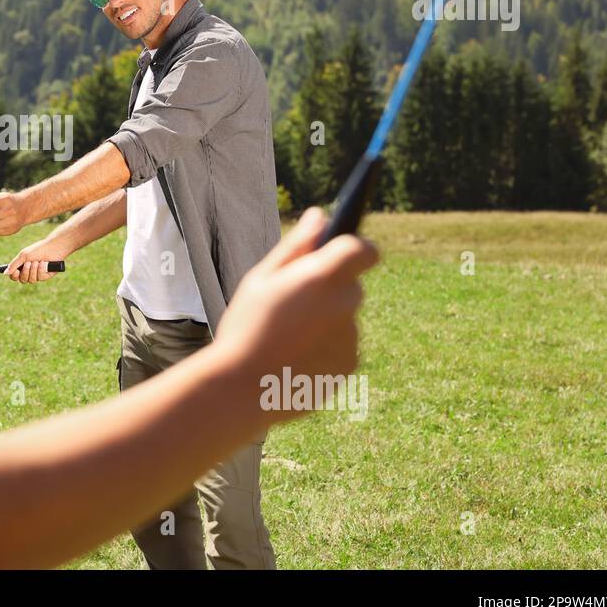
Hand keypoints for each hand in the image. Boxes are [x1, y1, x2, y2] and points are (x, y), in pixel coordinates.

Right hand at [3, 240, 65, 283]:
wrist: (53, 247)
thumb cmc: (37, 249)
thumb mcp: (23, 256)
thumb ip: (14, 265)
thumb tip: (5, 273)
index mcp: (22, 266)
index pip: (15, 276)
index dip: (14, 276)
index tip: (15, 272)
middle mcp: (29, 272)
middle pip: (22, 280)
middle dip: (25, 272)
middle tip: (28, 263)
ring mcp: (37, 275)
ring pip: (31, 280)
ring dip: (33, 270)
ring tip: (37, 261)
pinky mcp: (46, 276)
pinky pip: (40, 278)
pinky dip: (41, 269)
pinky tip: (44, 263)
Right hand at [215, 208, 379, 416]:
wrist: (241, 390)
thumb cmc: (245, 328)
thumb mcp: (260, 279)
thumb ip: (296, 246)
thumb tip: (319, 217)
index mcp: (322, 276)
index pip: (364, 250)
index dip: (355, 249)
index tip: (338, 254)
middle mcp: (345, 305)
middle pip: (351, 286)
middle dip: (328, 290)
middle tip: (290, 304)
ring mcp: (351, 338)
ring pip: (344, 319)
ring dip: (324, 322)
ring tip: (284, 338)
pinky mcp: (349, 366)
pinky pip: (341, 347)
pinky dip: (324, 349)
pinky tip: (292, 358)